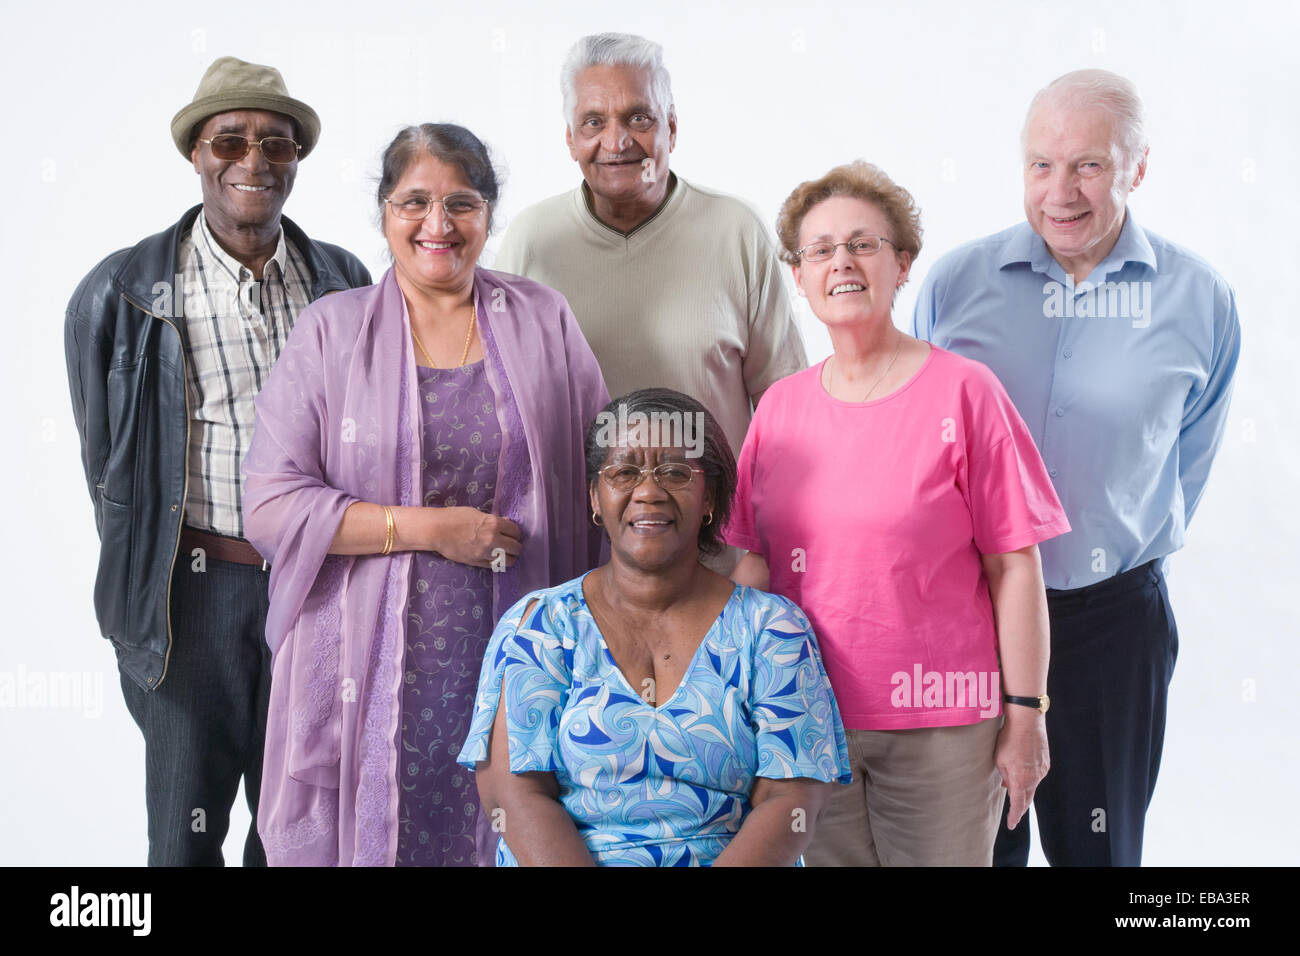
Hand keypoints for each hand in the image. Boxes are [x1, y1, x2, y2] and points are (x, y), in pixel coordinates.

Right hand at [431, 507, 521, 568]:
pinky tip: (495, 559)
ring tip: (506, 555)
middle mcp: (492, 539)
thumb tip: (508, 522)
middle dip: (515, 547)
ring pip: (508, 560)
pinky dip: (497, 563)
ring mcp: (485, 552)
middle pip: (516, 547)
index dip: (515, 533)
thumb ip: (494, 520)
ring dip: (509, 558)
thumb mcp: (476, 513)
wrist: (436, 530)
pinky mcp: (477, 562)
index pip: (516, 532)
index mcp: (493, 524)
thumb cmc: (454, 517)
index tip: (512, 534)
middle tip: (511, 546)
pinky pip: (494, 566)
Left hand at [994, 708, 1048, 829]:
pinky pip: (1036, 775)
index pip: (1018, 804)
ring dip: (1024, 790)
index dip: (1014, 816)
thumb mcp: (999, 760)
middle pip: (1027, 799)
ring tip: (1013, 790)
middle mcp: (1034, 778)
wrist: (1027, 721)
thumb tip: (1008, 787)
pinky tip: (1022, 772)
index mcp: (1021, 779)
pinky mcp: (1045, 763)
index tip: (1011, 825)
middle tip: (1014, 815)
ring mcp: (1042, 770)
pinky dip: (1029, 778)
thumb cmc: (1009, 739)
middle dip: (1020, 808)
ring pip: (1032, 786)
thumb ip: (1004, 776)